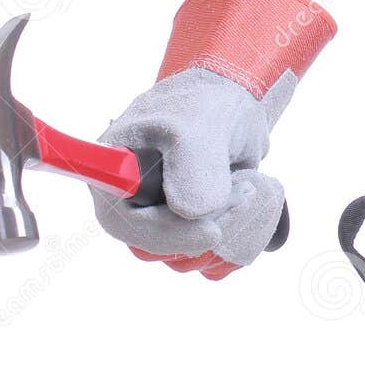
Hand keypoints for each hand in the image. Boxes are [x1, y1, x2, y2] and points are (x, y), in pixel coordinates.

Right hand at [92, 0, 334, 279]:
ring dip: (227, 232)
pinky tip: (252, 205)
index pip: (119, 222)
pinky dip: (238, 241)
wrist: (237, 108)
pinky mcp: (189, 231)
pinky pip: (210, 259)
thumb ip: (193, 163)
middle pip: (156, 248)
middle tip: (245, 195)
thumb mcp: (199, 124)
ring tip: (248, 188)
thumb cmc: (207, 105)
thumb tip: (189, 211)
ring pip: (186, 258)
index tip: (210, 229)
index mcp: (112, 170)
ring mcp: (160, 220)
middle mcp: (130, 201)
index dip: (161, 235)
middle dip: (206, 229)